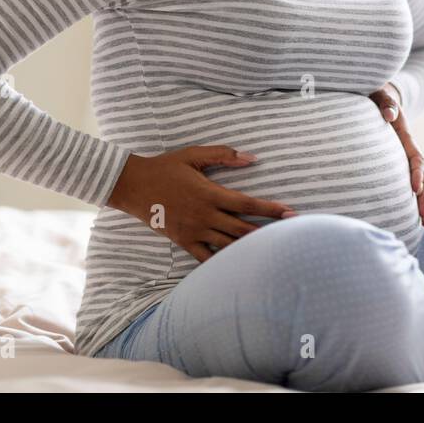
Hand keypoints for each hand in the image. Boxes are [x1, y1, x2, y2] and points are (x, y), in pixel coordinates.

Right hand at [107, 145, 297, 262]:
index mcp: (210, 194)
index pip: (248, 204)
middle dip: (268, 231)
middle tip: (290, 235)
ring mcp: (194, 231)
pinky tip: (237, 267)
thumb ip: (224, 155)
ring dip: (249, 248)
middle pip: (243, 228)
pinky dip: (222, 262)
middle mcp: (205, 215)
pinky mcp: (183, 241)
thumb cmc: (166, 167)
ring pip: (228, 244)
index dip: (271, 209)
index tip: (290, 213)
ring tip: (270, 251)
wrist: (133, 186)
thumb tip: (252, 157)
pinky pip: (205, 256)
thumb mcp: (194, 155)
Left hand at [369, 83, 423, 229]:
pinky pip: (405, 186)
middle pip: (423, 178)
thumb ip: (385, 103)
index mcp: (405, 139)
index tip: (414, 188)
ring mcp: (403, 161)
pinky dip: (410, 202)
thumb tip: (388, 116)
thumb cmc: (377, 97)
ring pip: (418, 185)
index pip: (416, 159)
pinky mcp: (396, 167)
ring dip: (422, 204)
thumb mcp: (380, 96)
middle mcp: (408, 152)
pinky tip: (408, 219)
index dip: (417, 173)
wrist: (380, 98)